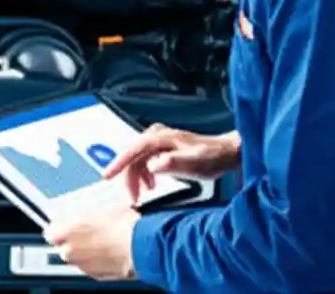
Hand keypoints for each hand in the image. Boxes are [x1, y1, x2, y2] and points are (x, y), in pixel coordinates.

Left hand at [43, 206, 139, 280]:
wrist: (141, 245)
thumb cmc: (123, 225)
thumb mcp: (100, 209)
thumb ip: (85, 216)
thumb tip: (85, 215)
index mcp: (65, 233)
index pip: (50, 233)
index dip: (59, 229)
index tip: (65, 226)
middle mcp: (70, 252)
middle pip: (64, 247)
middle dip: (73, 242)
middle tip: (88, 233)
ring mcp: (83, 266)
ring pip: (78, 259)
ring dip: (86, 253)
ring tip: (102, 242)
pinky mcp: (97, 276)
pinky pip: (92, 268)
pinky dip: (97, 262)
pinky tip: (110, 253)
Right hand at [103, 125, 240, 203]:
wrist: (226, 152)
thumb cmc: (211, 157)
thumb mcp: (194, 162)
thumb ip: (173, 163)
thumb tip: (152, 165)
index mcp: (159, 138)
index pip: (132, 150)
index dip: (118, 164)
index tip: (107, 176)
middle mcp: (156, 136)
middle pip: (133, 156)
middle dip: (130, 178)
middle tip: (133, 198)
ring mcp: (159, 140)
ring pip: (138, 159)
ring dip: (137, 178)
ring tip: (142, 195)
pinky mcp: (163, 146)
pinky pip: (146, 160)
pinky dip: (145, 174)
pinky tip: (151, 185)